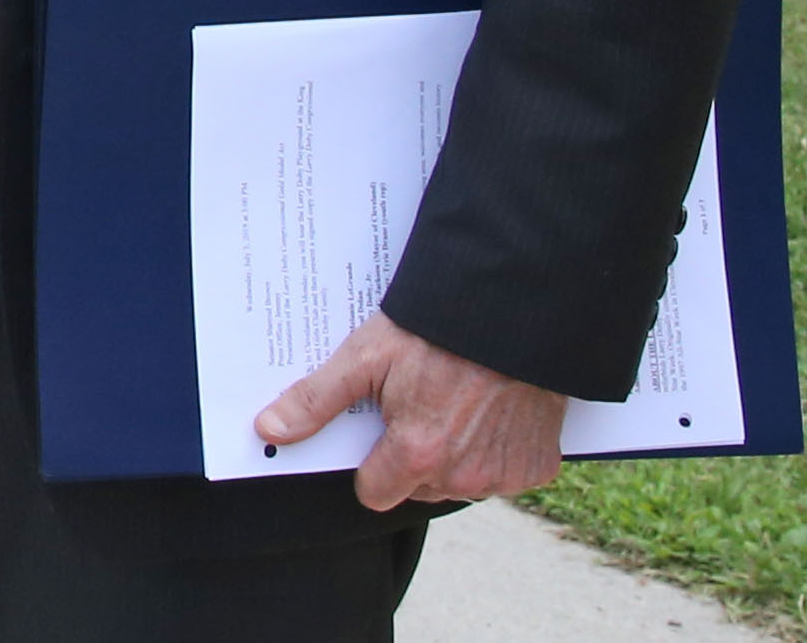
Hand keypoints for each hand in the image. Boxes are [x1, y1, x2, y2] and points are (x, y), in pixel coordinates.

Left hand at [256, 314, 570, 510]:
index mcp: (417, 455)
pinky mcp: (538, 468)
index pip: (374, 493)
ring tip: (454, 405)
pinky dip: (494, 452)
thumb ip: (316, 401)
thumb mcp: (365, 357)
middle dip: (411, 458)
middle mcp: (462, 476)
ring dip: (453, 457)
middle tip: (417, 407)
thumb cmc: (436, 331)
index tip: (377, 430)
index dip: (370, 463)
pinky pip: (502, 476)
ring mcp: (503, 475)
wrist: (513, 313)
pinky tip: (490, 414)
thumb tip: (269, 429)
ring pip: (459, 485)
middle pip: (417, 489)